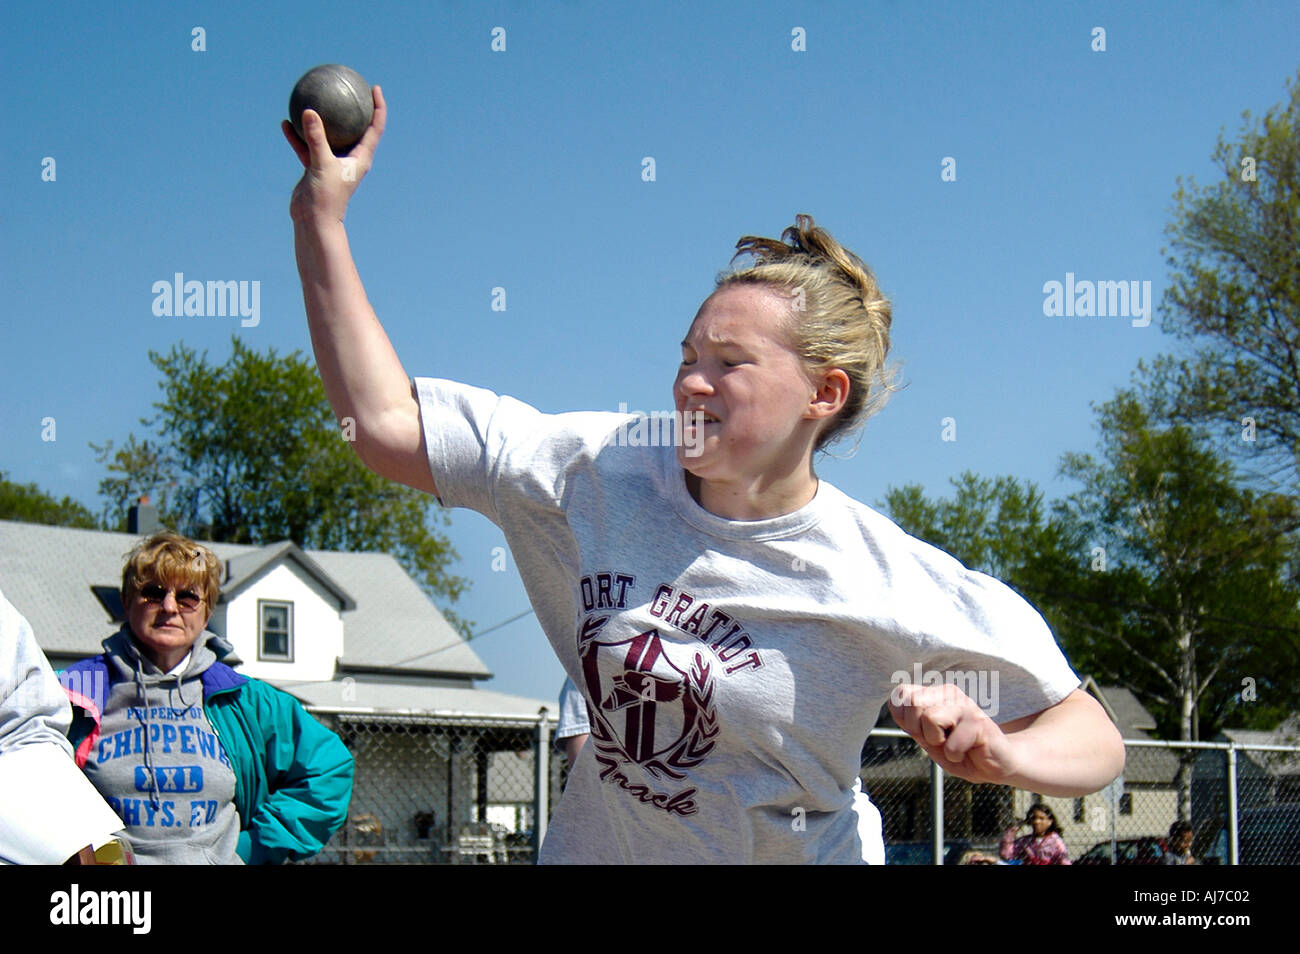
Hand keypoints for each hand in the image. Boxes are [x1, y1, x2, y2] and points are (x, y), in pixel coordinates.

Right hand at [283, 84, 386, 224]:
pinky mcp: (316, 168)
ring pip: (328, 136)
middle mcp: (349, 159)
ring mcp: (332, 162)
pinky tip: (286, 122)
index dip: (378, 107)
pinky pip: (307, 146)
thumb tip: (310, 112)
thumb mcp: (320, 164)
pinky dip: (298, 136)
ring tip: (313, 100)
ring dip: (321, 121)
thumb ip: (316, 138)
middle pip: (356, 128)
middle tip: (348, 87)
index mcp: (360, 158)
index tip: (375, 88)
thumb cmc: (325, 197)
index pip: (375, 128)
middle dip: (354, 108)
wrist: (313, 220)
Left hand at [889, 682, 1022, 785]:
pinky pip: (951, 744)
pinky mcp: (979, 721)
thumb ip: (910, 722)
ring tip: (954, 744)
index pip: (901, 693)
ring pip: (930, 718)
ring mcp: (965, 704)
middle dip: (920, 731)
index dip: (905, 719)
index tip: (924, 732)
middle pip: (913, 702)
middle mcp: (949, 692)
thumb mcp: (927, 738)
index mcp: (934, 694)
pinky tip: (968, 751)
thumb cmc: (959, 750)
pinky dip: (955, 755)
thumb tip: (896, 702)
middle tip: (941, 740)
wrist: (995, 765)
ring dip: (938, 742)